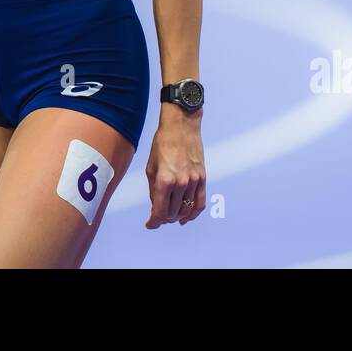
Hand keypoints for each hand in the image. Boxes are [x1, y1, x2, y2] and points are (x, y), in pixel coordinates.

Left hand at [144, 104, 205, 227]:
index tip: (149, 224)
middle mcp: (181, 183)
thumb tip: (156, 207)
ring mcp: (194, 181)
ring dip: (176, 216)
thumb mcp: (151, 167)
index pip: (159, 211)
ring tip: (170, 216)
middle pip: (172, 213)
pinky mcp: (202, 178)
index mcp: (164, 180)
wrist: (182, 126)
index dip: (153, 221)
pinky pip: (200, 202)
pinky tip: (186, 218)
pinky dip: (193, 213)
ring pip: (186, 210)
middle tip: (157, 217)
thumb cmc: (162, 144)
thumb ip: (154, 190)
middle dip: (163, 218)